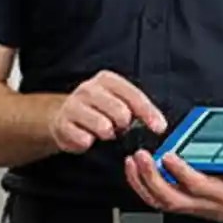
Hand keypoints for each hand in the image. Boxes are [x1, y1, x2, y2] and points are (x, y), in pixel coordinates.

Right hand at [49, 71, 166, 153]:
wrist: (63, 116)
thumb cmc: (98, 109)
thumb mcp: (118, 101)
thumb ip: (138, 109)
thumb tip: (159, 125)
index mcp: (107, 80)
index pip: (133, 95)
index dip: (149, 113)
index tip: (160, 128)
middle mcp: (89, 89)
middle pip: (120, 111)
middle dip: (125, 125)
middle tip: (120, 128)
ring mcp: (74, 105)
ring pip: (103, 126)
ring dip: (108, 134)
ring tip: (104, 133)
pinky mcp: (62, 124)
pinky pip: (84, 139)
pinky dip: (89, 143)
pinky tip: (87, 137)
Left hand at [124, 150, 222, 222]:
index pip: (199, 187)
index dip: (182, 173)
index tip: (169, 156)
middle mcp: (210, 204)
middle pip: (173, 198)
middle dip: (151, 179)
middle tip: (140, 157)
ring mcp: (200, 206)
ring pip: (165, 202)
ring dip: (144, 184)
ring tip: (133, 163)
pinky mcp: (195, 203)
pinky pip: (166, 200)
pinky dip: (148, 187)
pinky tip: (141, 172)